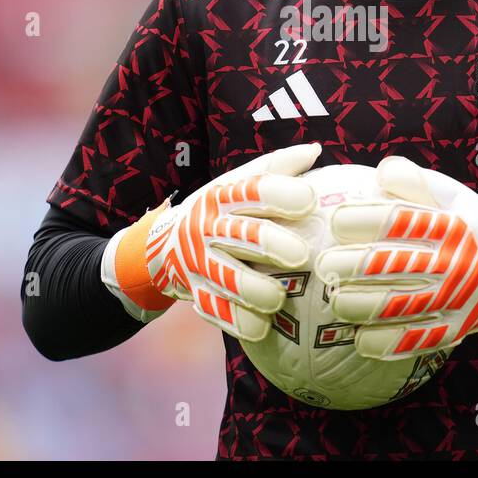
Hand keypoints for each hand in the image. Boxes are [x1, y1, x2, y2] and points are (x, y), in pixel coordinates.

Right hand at [106, 142, 320, 341]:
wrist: (163, 245)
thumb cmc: (219, 212)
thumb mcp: (237, 184)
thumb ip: (275, 169)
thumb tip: (315, 151)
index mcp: (223, 195)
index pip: (253, 189)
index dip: (282, 193)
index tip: (310, 201)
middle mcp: (208, 227)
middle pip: (243, 234)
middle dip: (273, 245)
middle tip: (301, 255)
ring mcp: (199, 262)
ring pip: (230, 278)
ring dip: (258, 290)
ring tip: (279, 298)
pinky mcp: (197, 293)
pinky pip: (218, 312)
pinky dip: (240, 322)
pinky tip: (261, 326)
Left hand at [314, 155, 477, 360]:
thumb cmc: (472, 226)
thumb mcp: (451, 194)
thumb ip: (413, 179)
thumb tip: (381, 171)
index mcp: (447, 224)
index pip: (391, 219)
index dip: (354, 220)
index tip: (336, 222)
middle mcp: (451, 262)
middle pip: (384, 265)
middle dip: (342, 266)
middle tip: (324, 265)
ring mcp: (453, 300)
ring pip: (391, 306)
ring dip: (353, 305)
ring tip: (336, 298)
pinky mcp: (453, 331)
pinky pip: (411, 342)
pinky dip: (378, 342)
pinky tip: (359, 335)